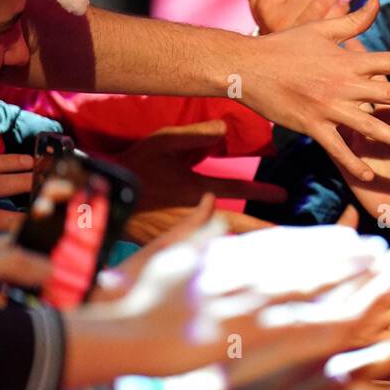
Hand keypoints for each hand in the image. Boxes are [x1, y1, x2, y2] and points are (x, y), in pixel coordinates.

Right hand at [64, 202, 389, 386]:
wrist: (116, 335)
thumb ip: (195, 230)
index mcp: (227, 253)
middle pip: (307, 259)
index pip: (286, 241)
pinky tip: (359, 316)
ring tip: (384, 274)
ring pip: (311, 286)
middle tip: (384, 250)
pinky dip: (330, 319)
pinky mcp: (244, 333)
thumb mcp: (165, 256)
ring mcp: (244, 301)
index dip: (324, 239)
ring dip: (351, 279)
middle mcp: (242, 271)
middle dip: (349, 254)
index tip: (353, 234)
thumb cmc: (133, 300)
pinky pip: (298, 326)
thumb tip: (211, 206)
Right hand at [113, 119, 285, 243]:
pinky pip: (204, 252)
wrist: (102, 195)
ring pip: (221, 241)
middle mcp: (193, 213)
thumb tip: (225, 128)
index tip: (285, 195)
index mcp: (194, 188)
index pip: (236, 188)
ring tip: (269, 251)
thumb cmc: (135, 165)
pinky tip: (237, 261)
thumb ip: (194, 134)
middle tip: (286, 237)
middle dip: (263, 231)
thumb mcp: (162, 141)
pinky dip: (222, 254)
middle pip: (237, 224)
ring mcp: (183, 232)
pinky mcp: (173, 244)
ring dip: (244, 244)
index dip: (262, 191)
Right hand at [239, 2, 389, 181]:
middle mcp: (343, 85)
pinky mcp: (312, 126)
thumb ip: (353, 23)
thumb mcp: (320, 30)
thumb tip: (377, 5)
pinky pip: (337, 148)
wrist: (247, 67)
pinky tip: (369, 174)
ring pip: (370, 125)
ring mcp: (328, 108)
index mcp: (348, 61)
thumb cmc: (284, 46)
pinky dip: (353, 161)